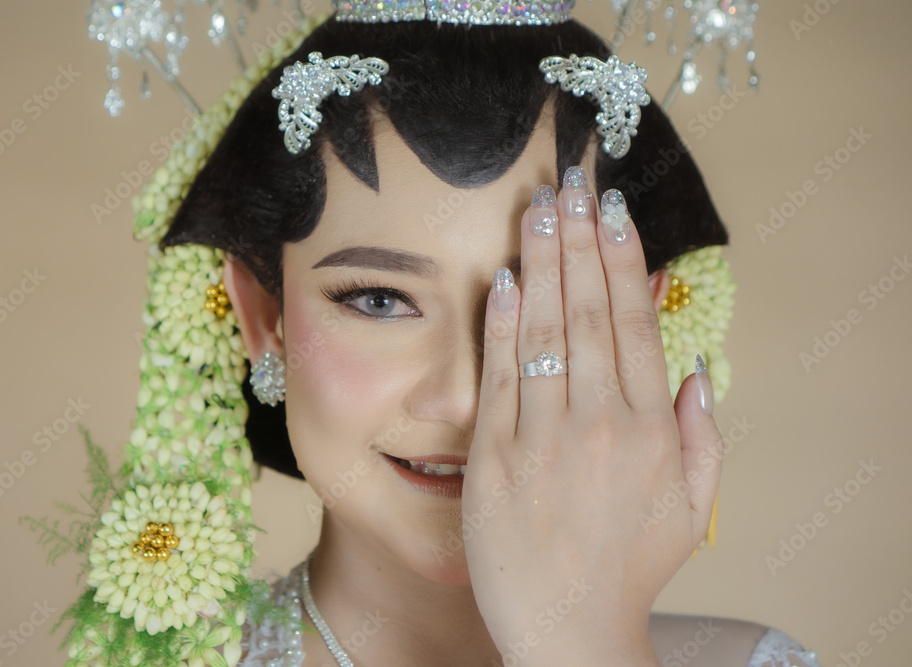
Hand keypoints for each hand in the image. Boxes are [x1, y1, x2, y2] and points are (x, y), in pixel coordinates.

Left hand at [461, 167, 723, 664]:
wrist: (569, 630)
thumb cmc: (630, 568)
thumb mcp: (692, 509)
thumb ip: (703, 435)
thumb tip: (697, 368)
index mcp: (650, 429)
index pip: (633, 323)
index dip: (621, 260)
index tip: (612, 210)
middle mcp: (599, 422)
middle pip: (587, 312)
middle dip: (578, 241)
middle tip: (570, 183)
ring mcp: (542, 436)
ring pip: (544, 332)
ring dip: (539, 263)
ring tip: (536, 207)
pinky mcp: (494, 456)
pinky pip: (499, 376)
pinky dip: (501, 324)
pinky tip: (502, 278)